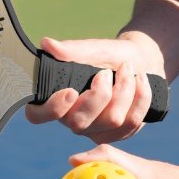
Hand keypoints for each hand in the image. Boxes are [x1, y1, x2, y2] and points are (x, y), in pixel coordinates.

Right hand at [24, 34, 164, 143]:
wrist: (140, 62)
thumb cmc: (110, 55)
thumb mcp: (94, 49)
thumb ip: (72, 49)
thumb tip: (47, 43)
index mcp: (57, 98)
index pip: (38, 115)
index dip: (51, 109)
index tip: (70, 91)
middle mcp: (72, 119)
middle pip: (79, 122)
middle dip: (100, 95)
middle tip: (106, 72)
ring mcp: (95, 130)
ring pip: (111, 121)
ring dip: (124, 90)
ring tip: (127, 69)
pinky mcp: (118, 134)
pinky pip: (131, 123)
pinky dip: (140, 97)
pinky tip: (141, 80)